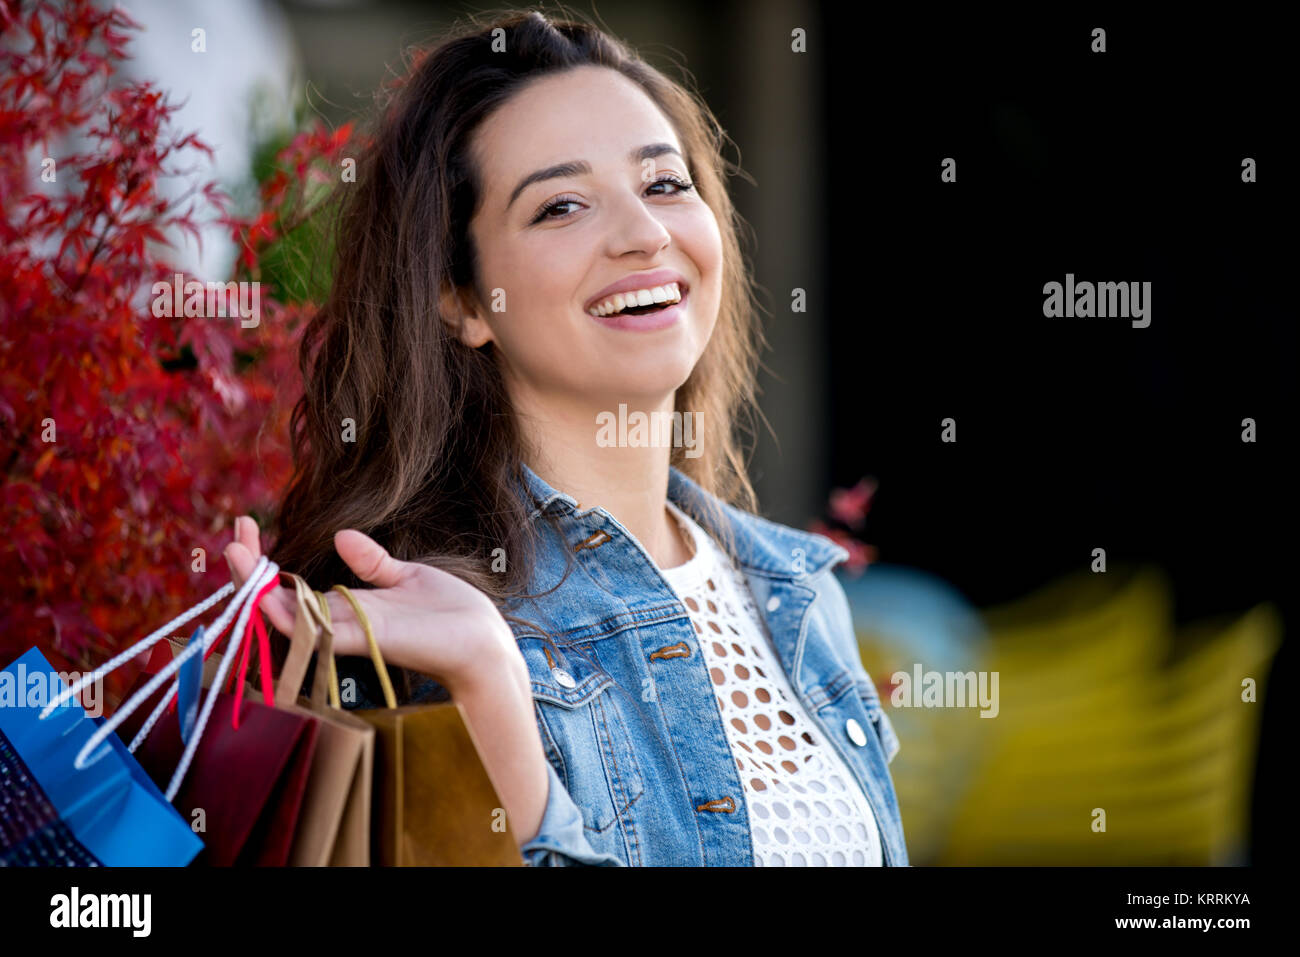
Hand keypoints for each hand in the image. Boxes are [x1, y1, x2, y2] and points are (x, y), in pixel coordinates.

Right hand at [222, 515, 523, 699]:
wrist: (482, 641)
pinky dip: (295, 619)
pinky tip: (270, 600)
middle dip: (249, 572)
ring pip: (291, 618)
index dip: (263, 561)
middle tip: (231, 538)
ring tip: (236, 557)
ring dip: (259, 591)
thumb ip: (372, 561)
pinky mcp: (369, 641)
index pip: (291, 586)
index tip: (244, 525)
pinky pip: (322, 633)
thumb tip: (340, 535)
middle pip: (280, 602)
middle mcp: (341, 623)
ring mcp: (352, 634)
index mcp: (348, 606)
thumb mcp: (407, 576)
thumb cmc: (450, 614)